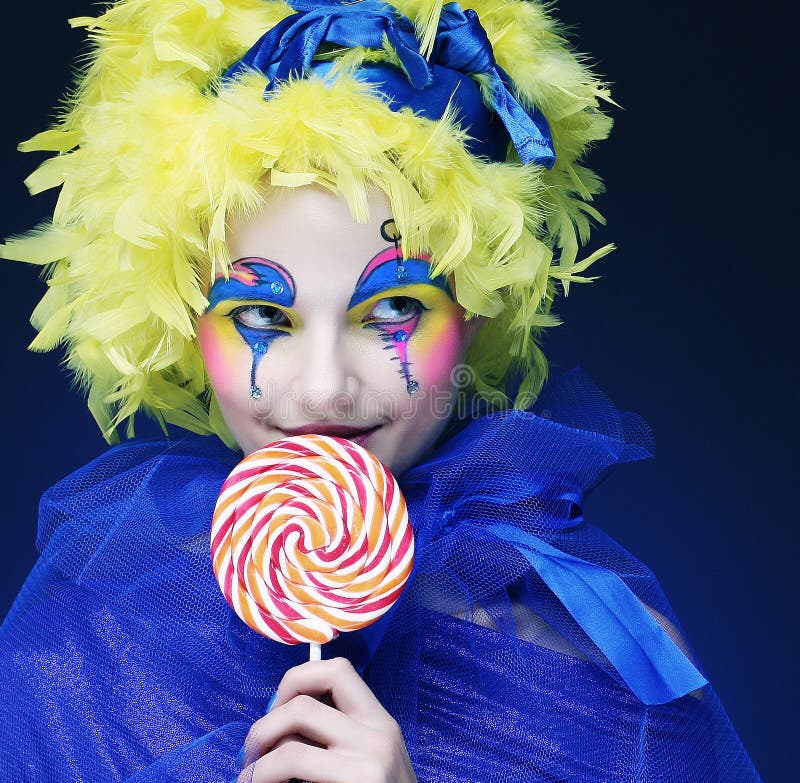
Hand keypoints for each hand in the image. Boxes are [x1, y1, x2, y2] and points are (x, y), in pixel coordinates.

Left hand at [239, 657, 417, 782]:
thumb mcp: (372, 758)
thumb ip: (338, 733)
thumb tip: (280, 716)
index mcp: (379, 722)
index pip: (337, 671)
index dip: (297, 680)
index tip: (279, 708)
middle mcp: (377, 739)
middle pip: (302, 707)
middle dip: (263, 727)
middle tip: (252, 753)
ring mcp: (366, 771)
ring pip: (290, 751)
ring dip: (258, 768)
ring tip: (249, 781)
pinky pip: (294, 778)